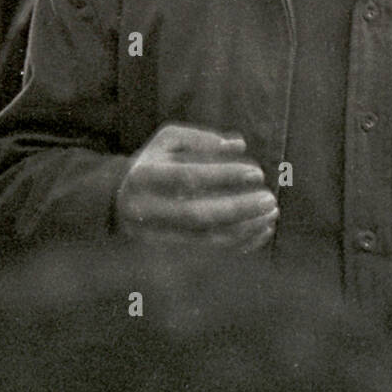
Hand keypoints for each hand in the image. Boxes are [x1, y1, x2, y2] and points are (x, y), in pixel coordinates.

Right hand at [116, 124, 277, 251]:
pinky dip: (239, 244)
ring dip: (244, 229)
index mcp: (144, 176)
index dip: (224, 176)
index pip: (188, 178)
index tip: (257, 173)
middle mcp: (147, 210)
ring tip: (271, 215)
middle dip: (239, 209)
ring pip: (206, 239)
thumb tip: (238, 145)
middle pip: (198, 215)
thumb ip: (201, 138)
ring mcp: (157, 236)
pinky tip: (262, 231)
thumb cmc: (153, 163)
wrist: (119, 202)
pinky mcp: (170, 252)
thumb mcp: (167, 140)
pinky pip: (209, 253)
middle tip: (270, 200)